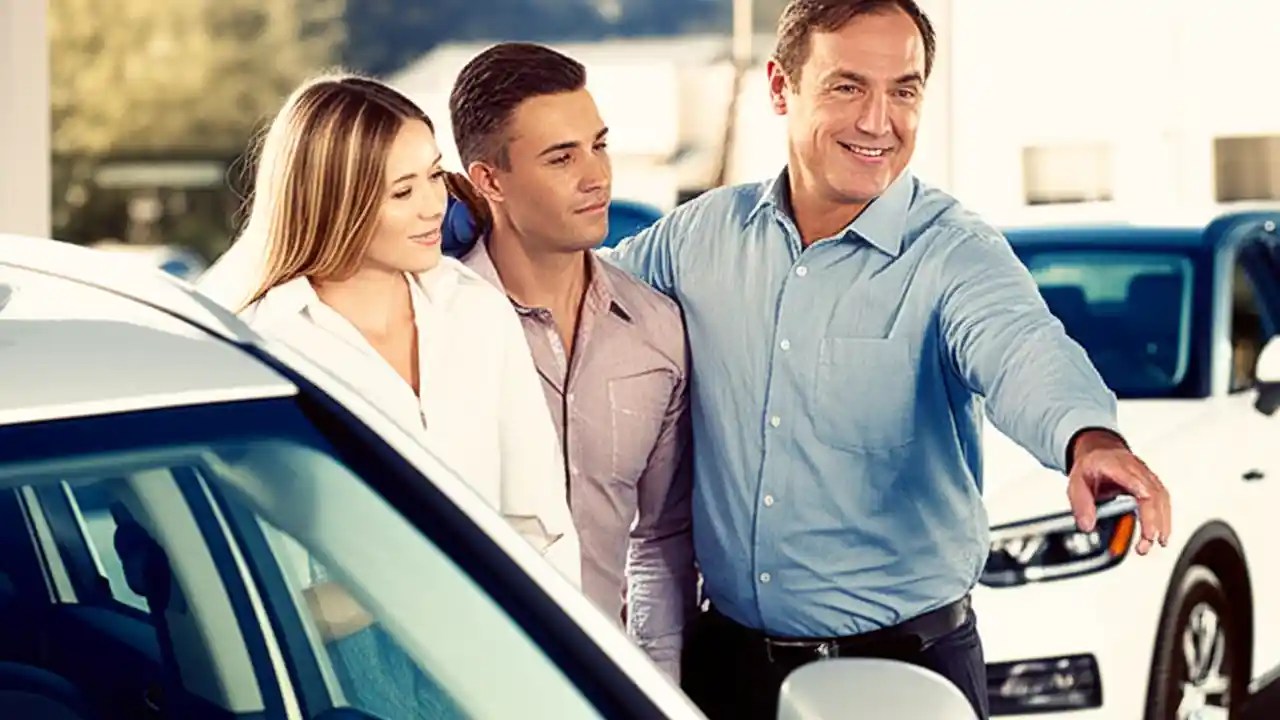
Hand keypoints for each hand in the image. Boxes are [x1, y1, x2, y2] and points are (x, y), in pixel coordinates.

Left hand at [1066, 430, 1170, 554]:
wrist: (1100, 453)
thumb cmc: (1091, 466)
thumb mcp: (1076, 482)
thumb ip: (1081, 504)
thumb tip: (1087, 526)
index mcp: (1115, 465)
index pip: (1133, 480)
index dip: (1142, 498)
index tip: (1144, 515)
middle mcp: (1135, 469)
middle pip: (1152, 493)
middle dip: (1152, 520)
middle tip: (1147, 540)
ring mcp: (1146, 476)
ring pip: (1161, 498)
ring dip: (1162, 522)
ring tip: (1156, 542)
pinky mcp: (1152, 484)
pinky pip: (1163, 501)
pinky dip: (1164, 518)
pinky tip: (1161, 533)